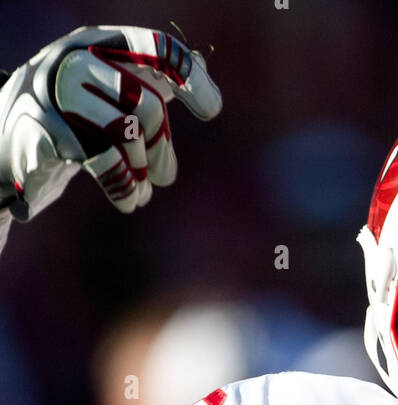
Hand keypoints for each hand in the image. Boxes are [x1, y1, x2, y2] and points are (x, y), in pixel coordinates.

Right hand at [0, 25, 220, 223]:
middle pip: (145, 104)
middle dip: (162, 147)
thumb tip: (202, 61)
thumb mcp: (109, 88)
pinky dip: (125, 186)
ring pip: (126, 132)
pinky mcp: (48, 133)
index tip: (212, 109)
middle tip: (165, 176)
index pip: (154, 48)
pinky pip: (104, 160)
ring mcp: (58, 95)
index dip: (188, 77)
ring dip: (143, 170)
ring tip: (145, 191)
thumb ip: (152, 77)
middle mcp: (76, 61)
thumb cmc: (70, 115)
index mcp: (98, 43)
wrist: (8, 142)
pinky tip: (131, 201)